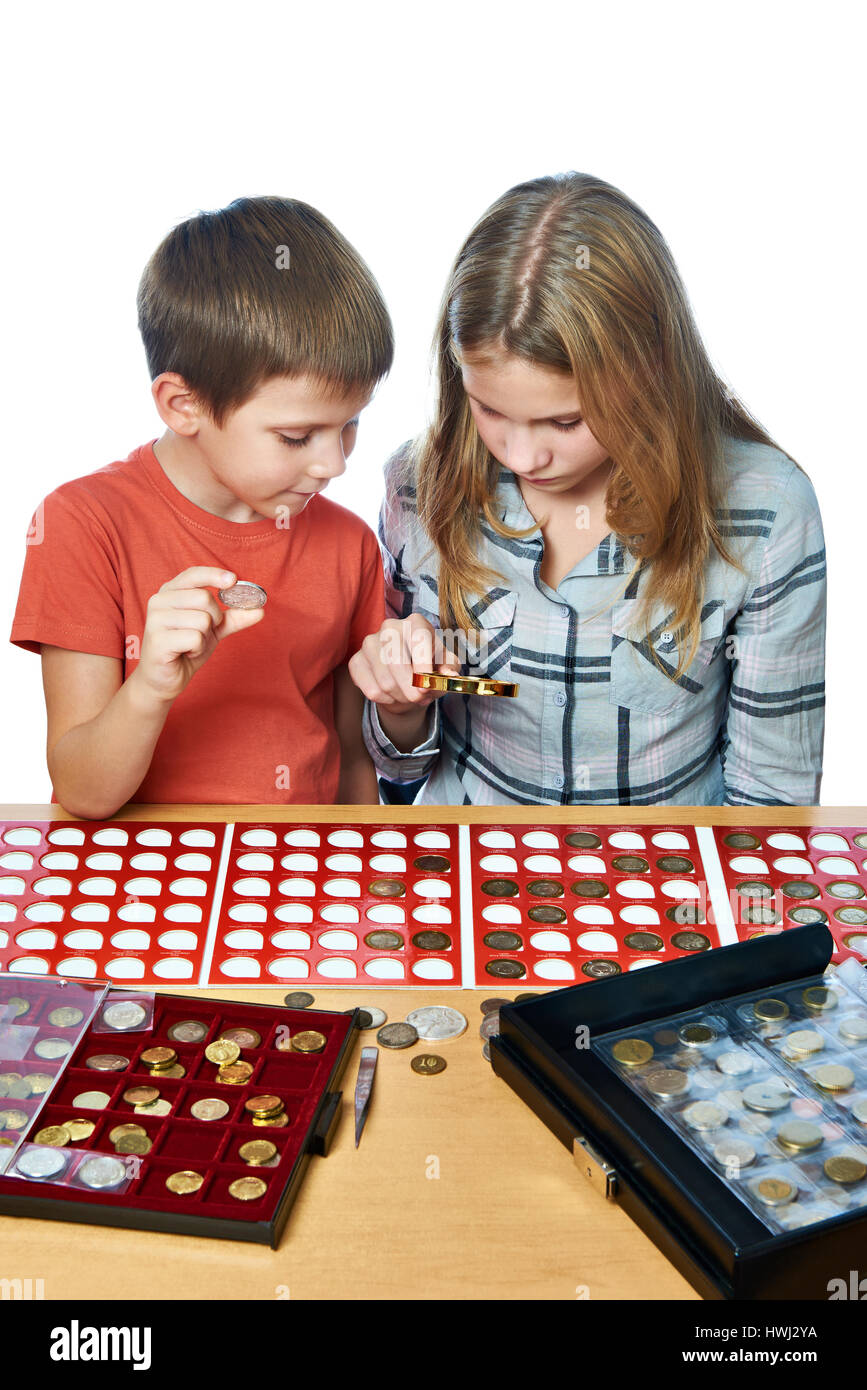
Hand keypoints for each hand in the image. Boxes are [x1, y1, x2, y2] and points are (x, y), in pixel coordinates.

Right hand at [133, 567, 264, 703]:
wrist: (164, 679)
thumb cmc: (186, 648)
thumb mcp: (212, 629)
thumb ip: (233, 618)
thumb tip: (260, 610)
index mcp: (170, 592)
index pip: (193, 574)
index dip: (214, 575)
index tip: (233, 580)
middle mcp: (159, 601)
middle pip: (204, 598)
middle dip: (214, 619)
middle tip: (202, 633)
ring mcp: (155, 620)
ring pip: (202, 620)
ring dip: (204, 637)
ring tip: (190, 645)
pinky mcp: (157, 640)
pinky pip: (195, 638)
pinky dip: (197, 649)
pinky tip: (185, 653)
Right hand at [348, 612, 461, 717]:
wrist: (405, 675)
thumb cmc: (429, 666)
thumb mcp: (445, 665)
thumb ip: (450, 669)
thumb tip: (449, 676)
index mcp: (415, 622)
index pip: (419, 639)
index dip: (423, 664)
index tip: (427, 685)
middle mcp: (390, 627)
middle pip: (397, 662)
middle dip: (412, 688)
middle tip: (421, 698)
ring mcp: (369, 642)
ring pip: (385, 681)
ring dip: (402, 697)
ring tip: (411, 696)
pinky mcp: (356, 661)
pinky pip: (372, 690)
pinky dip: (387, 700)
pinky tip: (395, 695)